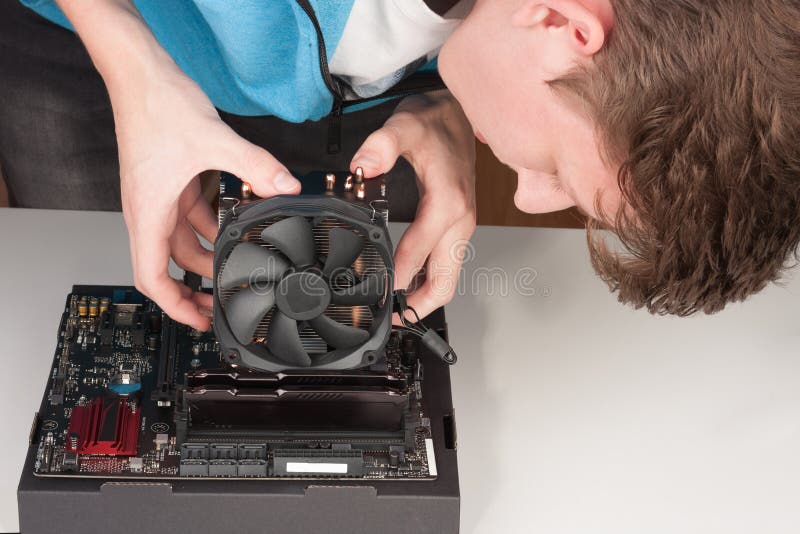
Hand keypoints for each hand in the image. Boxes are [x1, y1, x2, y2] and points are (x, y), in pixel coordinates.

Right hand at [112, 63, 300, 329]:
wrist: (140, 73)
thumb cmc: (155, 106)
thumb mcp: (212, 140)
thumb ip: (254, 166)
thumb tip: (286, 187)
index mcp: (149, 211)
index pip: (152, 276)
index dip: (174, 305)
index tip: (197, 320)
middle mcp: (150, 209)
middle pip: (168, 266)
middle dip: (194, 290)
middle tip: (222, 306)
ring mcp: (160, 196)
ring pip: (181, 242)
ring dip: (205, 260)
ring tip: (233, 273)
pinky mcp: (171, 181)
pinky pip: (191, 217)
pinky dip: (210, 228)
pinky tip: (235, 230)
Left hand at [351, 91, 476, 319]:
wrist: (458, 114)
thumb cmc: (434, 123)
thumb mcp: (405, 126)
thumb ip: (382, 145)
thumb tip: (363, 166)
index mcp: (447, 204)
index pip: (419, 255)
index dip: (396, 280)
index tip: (375, 297)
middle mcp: (460, 222)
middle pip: (444, 282)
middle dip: (416, 306)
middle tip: (387, 319)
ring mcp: (461, 227)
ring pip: (447, 278)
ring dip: (423, 299)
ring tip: (392, 311)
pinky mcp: (458, 227)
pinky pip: (446, 265)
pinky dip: (427, 282)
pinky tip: (405, 285)